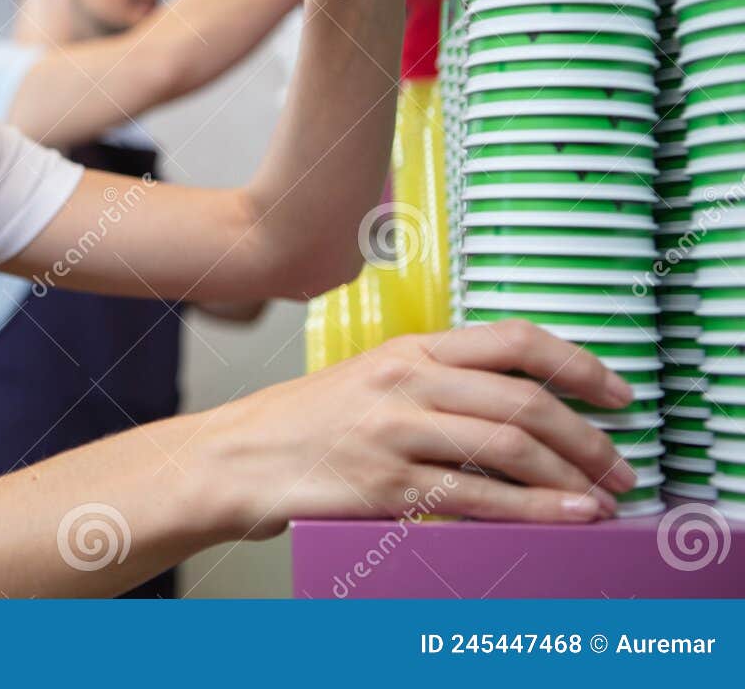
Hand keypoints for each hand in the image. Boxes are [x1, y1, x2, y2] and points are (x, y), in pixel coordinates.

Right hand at [194, 320, 638, 538]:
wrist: (236, 457)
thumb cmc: (305, 422)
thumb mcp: (372, 378)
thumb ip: (436, 381)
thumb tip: (518, 405)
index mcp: (409, 348)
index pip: (513, 340)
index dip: (579, 364)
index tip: (618, 391)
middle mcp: (405, 382)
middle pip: (523, 400)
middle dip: (589, 436)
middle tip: (621, 463)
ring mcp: (394, 433)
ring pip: (508, 448)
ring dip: (571, 476)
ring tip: (602, 497)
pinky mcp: (384, 485)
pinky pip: (476, 498)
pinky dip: (533, 511)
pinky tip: (565, 518)